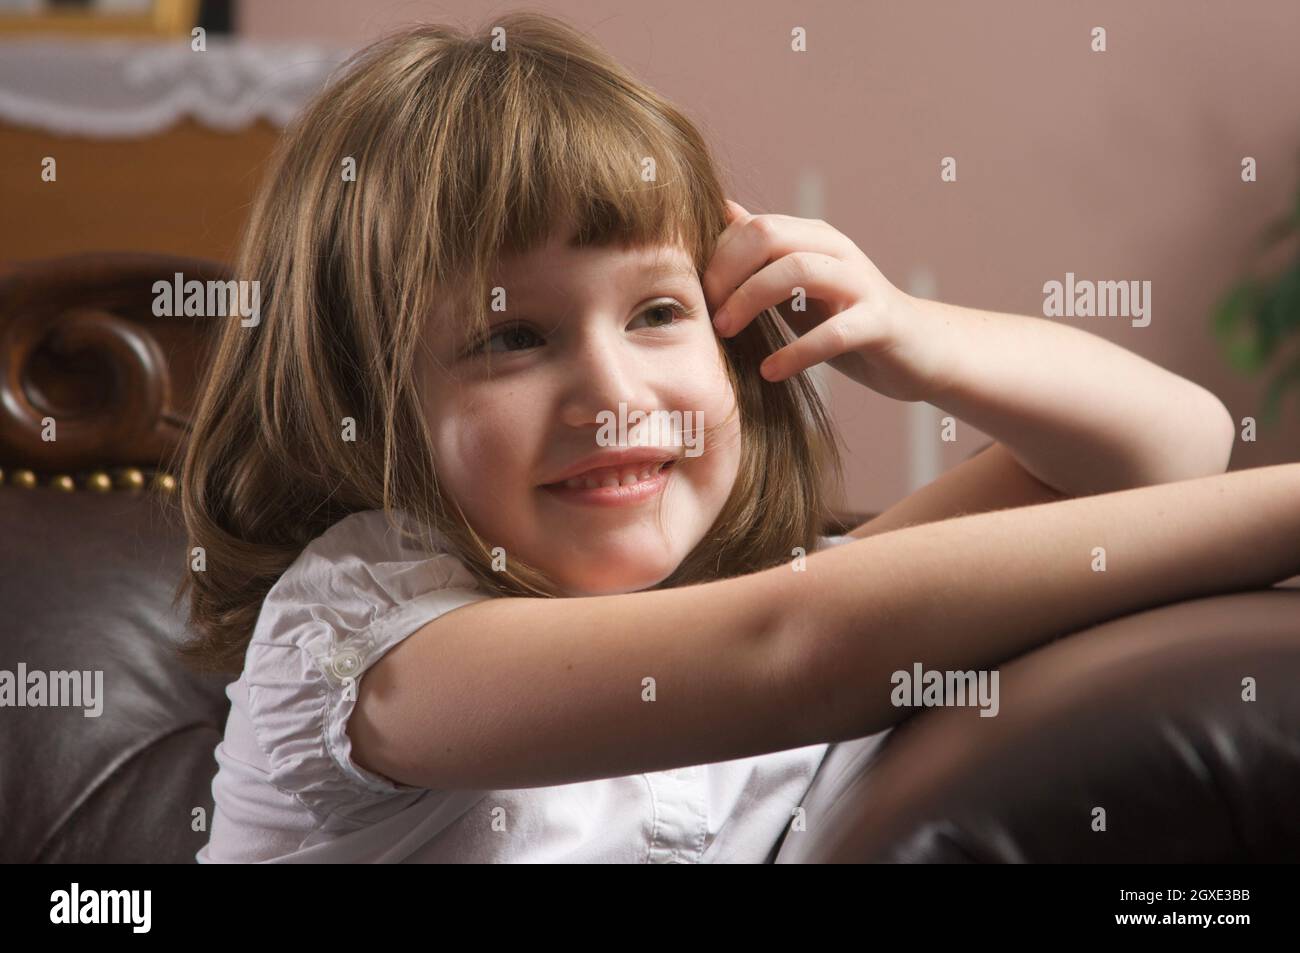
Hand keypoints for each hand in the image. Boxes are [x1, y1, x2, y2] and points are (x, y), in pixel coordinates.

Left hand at [702, 200, 953, 402]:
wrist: (919, 352)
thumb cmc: (847, 320)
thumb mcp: (798, 286)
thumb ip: (763, 254)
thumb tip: (722, 211)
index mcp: (812, 237)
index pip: (751, 226)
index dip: (715, 258)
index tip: (695, 297)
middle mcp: (835, 250)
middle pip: (769, 235)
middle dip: (727, 272)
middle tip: (708, 313)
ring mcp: (860, 283)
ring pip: (798, 270)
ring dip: (752, 300)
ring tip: (728, 334)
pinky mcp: (878, 323)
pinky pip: (833, 332)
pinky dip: (796, 352)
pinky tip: (770, 372)